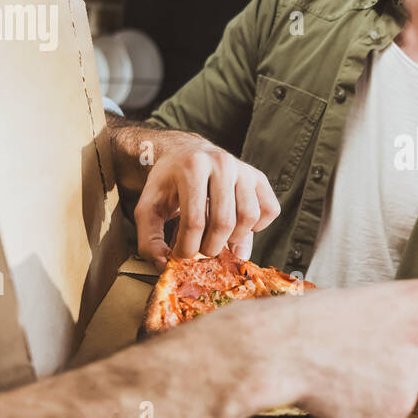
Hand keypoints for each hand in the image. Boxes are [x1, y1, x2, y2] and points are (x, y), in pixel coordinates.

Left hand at [128, 130, 280, 264]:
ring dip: (234, 239)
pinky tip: (238, 226)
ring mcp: (244, 169)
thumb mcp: (148, 207)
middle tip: (200, 249)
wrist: (186, 152)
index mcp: (192, 167)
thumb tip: (167, 264)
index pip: (194, 222)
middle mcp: (222, 163)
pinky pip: (269, 210)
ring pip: (249, 217)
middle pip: (224, 222)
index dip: (187, 248)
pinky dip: (257, 227)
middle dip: (210, 247)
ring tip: (218, 239)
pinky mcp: (259, 177)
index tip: (181, 253)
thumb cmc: (167, 183)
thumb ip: (149, 239)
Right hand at [254, 280, 417, 417]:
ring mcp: (417, 369)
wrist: (288, 346)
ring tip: (368, 374)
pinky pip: (403, 412)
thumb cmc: (326, 322)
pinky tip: (357, 389)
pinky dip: (383, 407)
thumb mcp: (383, 303)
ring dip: (407, 392)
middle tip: (394, 369)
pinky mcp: (399, 402)